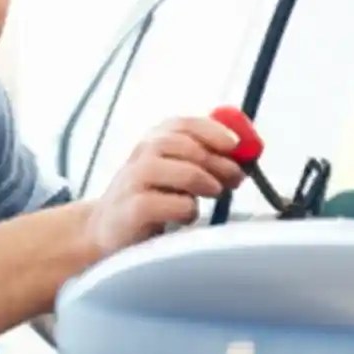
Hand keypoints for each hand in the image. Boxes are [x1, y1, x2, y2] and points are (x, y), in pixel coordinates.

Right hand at [84, 116, 245, 256]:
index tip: (236, 144)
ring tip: (215, 192)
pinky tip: (186, 216)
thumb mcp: (177, 171)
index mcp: (154, 141)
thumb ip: (206, 157)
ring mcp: (133, 182)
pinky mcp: (132, 211)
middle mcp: (141, 156)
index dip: (214, 131)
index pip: (184, 124)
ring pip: (182, 172)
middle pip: (186, 146)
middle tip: (237, 177)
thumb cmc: (153, 197)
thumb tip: (246, 153)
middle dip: (219, 161)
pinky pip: (171, 204)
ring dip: (206, 181)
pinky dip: (188, 210)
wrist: (107, 229)